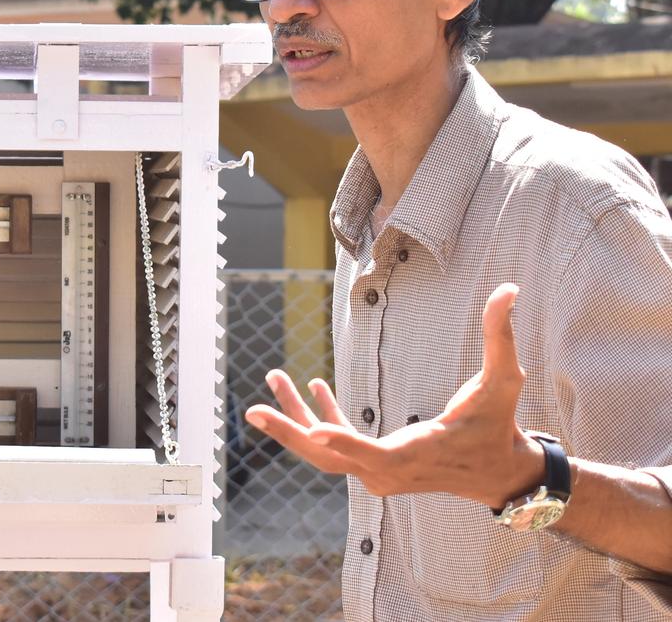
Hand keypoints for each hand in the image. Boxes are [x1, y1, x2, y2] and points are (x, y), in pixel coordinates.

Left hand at [244, 283, 544, 507]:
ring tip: (274, 377)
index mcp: (415, 453)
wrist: (499, 472)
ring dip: (295, 417)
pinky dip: (322, 416)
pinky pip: (336, 444)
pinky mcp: (374, 466)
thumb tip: (508, 289)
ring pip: (324, 450)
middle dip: (290, 432)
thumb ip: (500, 336)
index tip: (314, 430)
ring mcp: (377, 473)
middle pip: (328, 456)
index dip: (343, 441)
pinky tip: (313, 387)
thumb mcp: (504, 380)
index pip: (372, 454)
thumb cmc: (499, 423)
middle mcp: (388, 471)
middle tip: (254, 410)